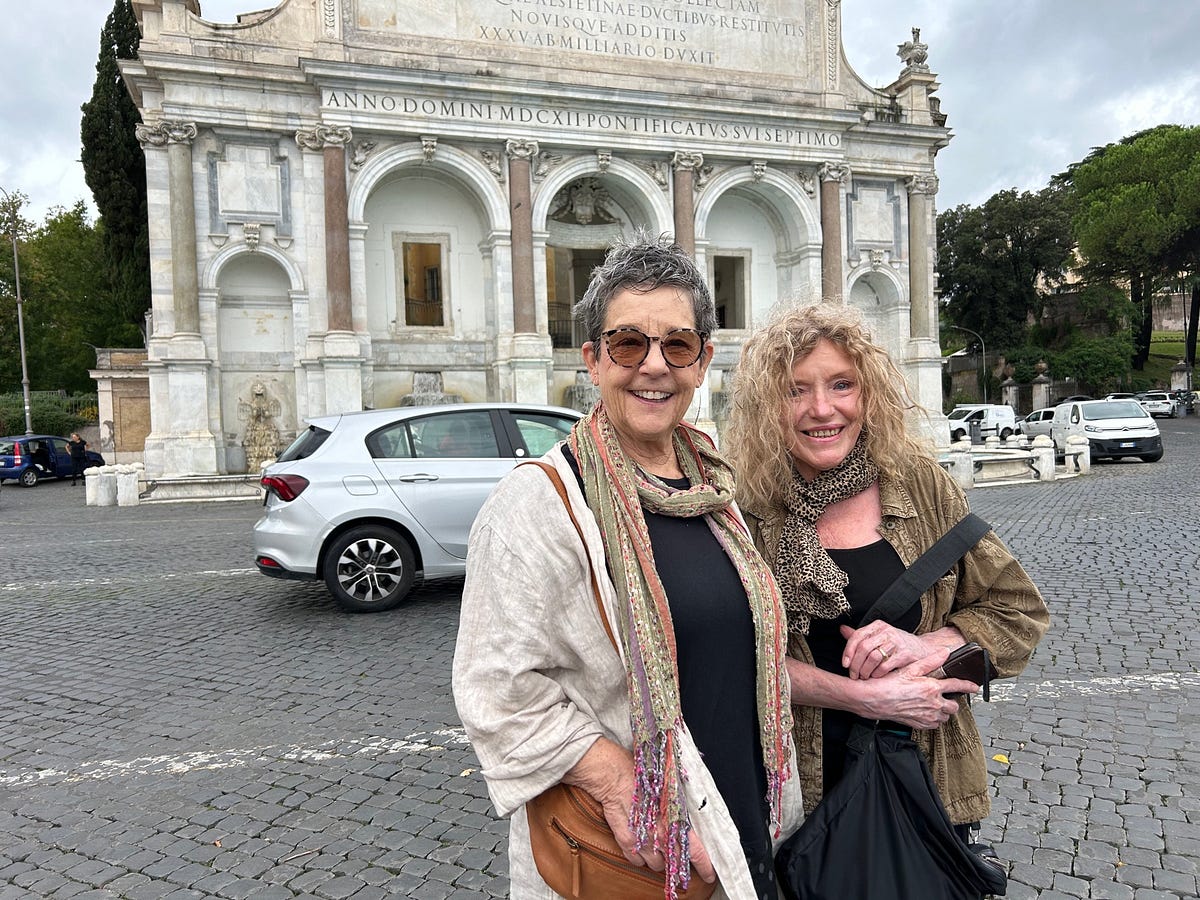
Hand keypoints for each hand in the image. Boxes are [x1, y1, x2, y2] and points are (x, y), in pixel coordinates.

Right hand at [562, 738, 715, 881]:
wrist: (614, 774)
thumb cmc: (642, 775)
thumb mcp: (669, 789)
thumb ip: (680, 809)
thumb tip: (688, 822)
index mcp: (676, 820)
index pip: (695, 852)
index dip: (704, 867)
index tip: (709, 875)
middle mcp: (661, 835)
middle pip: (675, 864)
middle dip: (678, 864)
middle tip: (677, 859)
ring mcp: (643, 840)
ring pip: (657, 866)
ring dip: (658, 859)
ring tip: (655, 845)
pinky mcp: (625, 841)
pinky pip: (636, 861)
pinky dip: (639, 857)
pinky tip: (639, 843)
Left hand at [840, 622, 936, 679]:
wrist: (924, 649)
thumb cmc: (897, 645)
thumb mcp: (879, 636)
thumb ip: (861, 635)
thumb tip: (842, 629)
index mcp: (878, 626)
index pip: (857, 636)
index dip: (848, 651)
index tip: (845, 664)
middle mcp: (886, 631)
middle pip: (863, 648)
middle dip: (855, 664)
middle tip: (854, 675)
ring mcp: (896, 642)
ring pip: (873, 657)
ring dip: (865, 670)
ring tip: (864, 677)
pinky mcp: (905, 654)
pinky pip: (885, 666)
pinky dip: (877, 674)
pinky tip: (876, 677)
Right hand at [856, 647, 977, 730]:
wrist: (873, 700)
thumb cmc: (888, 684)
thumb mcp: (909, 668)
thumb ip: (929, 661)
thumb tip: (944, 653)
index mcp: (932, 687)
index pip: (957, 686)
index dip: (968, 686)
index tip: (975, 687)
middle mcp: (932, 704)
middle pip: (954, 706)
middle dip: (952, 701)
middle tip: (944, 696)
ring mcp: (926, 716)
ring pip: (945, 717)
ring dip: (943, 711)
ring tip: (933, 704)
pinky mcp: (919, 724)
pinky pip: (934, 725)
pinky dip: (933, 719)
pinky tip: (925, 712)